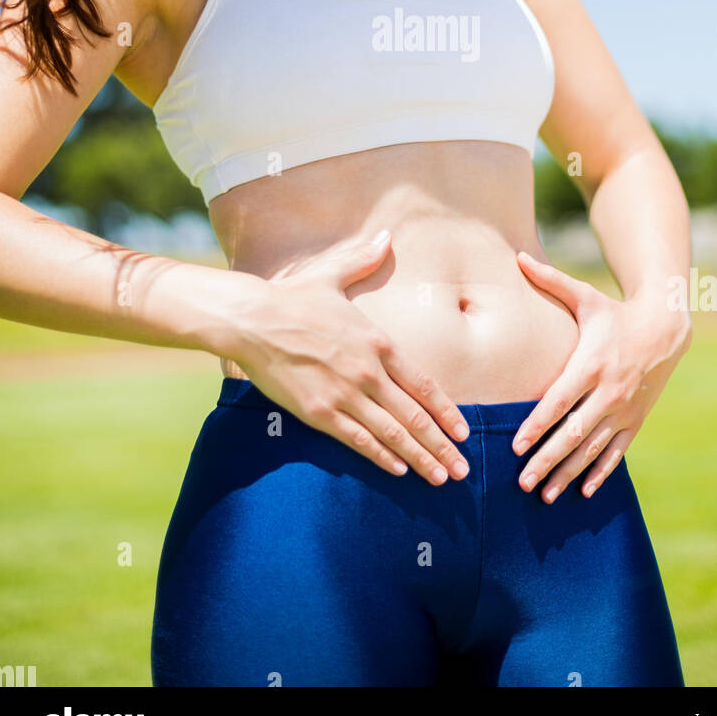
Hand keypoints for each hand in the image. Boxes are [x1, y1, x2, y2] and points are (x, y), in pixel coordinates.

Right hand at [223, 229, 470, 485]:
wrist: (252, 319)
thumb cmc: (293, 297)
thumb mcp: (334, 275)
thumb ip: (364, 261)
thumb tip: (386, 237)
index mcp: (378, 342)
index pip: (424, 384)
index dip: (447, 411)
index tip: (464, 432)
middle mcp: (368, 372)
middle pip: (415, 416)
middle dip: (441, 445)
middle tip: (462, 470)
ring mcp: (345, 395)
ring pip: (392, 434)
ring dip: (419, 458)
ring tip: (441, 478)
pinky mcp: (319, 413)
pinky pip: (358, 441)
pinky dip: (381, 458)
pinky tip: (398, 471)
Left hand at [512, 251, 691, 502]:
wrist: (665, 327)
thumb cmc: (614, 312)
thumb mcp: (584, 296)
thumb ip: (549, 280)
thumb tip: (517, 255)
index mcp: (591, 364)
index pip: (559, 401)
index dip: (537, 425)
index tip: (516, 446)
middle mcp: (608, 391)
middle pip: (574, 432)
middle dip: (548, 459)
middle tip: (523, 483)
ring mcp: (624, 408)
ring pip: (594, 448)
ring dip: (569, 473)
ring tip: (545, 496)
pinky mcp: (636, 419)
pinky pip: (617, 452)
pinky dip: (601, 472)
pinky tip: (584, 492)